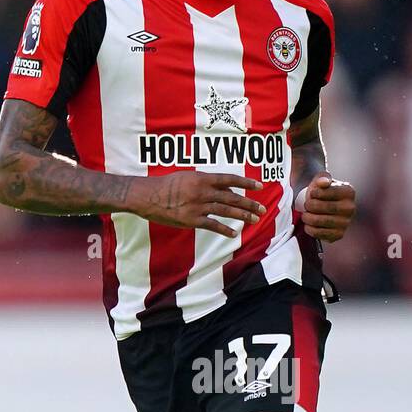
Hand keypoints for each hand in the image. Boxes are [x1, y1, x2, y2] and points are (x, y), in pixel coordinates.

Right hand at [136, 171, 265, 237]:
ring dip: (242, 216)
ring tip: (255, 220)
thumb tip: (225, 190)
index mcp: (202, 178)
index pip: (230, 179)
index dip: (246, 182)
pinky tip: (234, 234)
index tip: (260, 185)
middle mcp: (203, 191)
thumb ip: (206, 182)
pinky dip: (225, 230)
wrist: (148, 196)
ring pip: (226, 211)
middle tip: (262, 209)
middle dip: (249, 203)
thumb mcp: (187, 177)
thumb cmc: (167, 185)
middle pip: (232, 197)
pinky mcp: (192, 220)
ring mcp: (198, 206)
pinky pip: (212, 226)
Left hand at [294, 173, 355, 241]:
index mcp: (349, 192)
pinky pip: (320, 233)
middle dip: (310, 206)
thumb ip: (322, 177)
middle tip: (306, 205)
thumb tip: (323, 182)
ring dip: (308, 218)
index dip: (316, 193)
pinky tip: (308, 224)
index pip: (329, 192)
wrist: (324, 206)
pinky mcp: (338, 234)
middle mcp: (350, 208)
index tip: (311, 193)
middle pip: (326, 207)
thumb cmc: (322, 191)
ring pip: (321, 221)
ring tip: (305, 214)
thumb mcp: (322, 179)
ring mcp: (346, 223)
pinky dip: (310, 229)